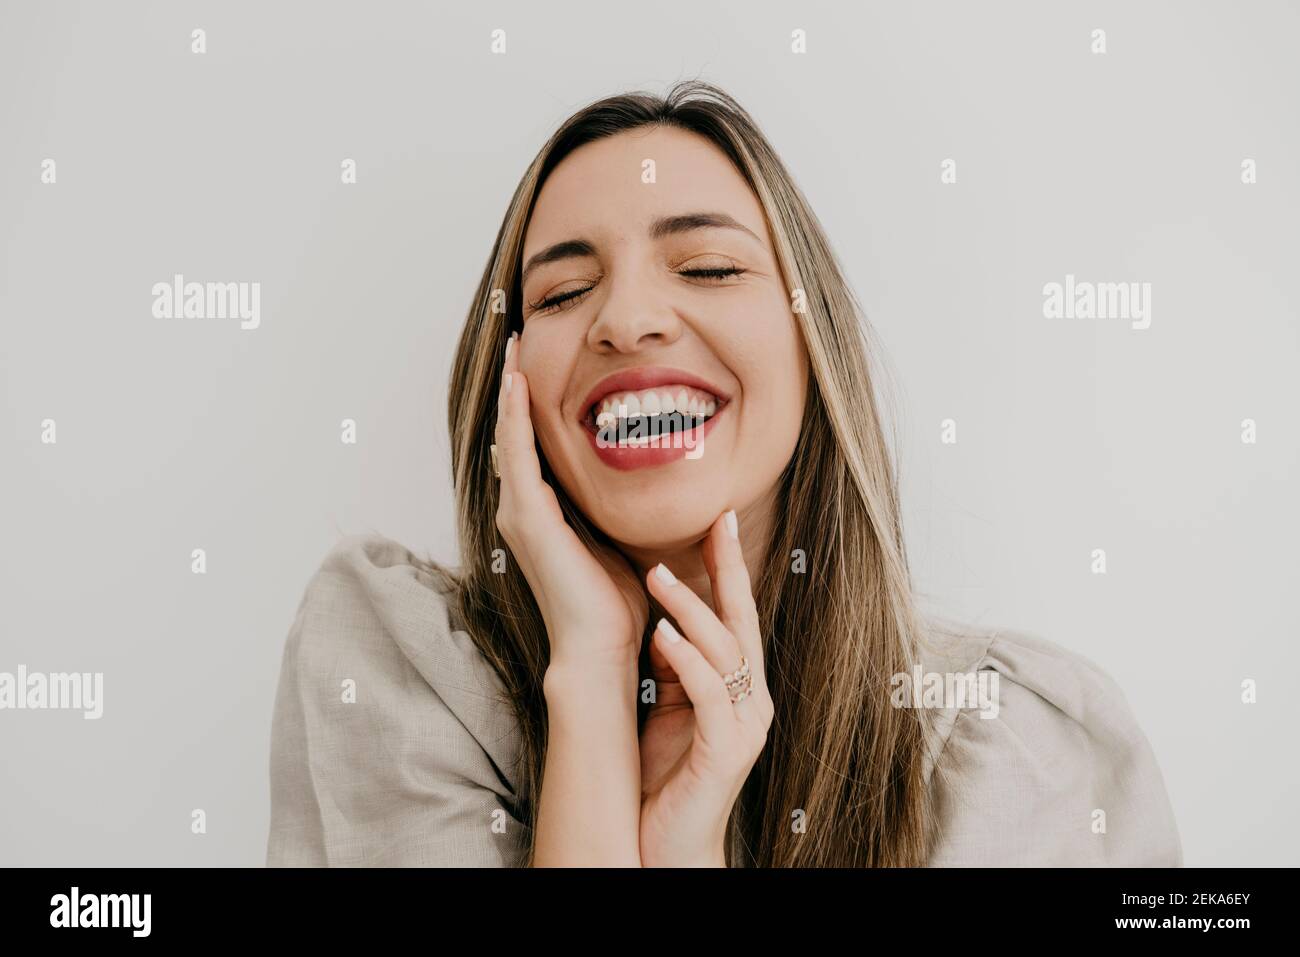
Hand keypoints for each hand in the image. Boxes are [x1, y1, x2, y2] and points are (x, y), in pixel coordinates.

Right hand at [494, 331, 648, 670]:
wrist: (602, 651)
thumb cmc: (618, 607)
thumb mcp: (621, 541)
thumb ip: (618, 510)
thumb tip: (647, 484)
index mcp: (545, 517)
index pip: (534, 449)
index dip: (532, 407)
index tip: (538, 368)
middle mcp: (524, 512)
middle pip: (514, 436)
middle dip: (514, 388)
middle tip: (515, 340)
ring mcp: (522, 514)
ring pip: (511, 438)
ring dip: (511, 391)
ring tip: (513, 347)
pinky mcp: (530, 518)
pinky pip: (519, 455)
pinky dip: (516, 416)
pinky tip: (519, 383)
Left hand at [638, 510, 773, 866]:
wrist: (668, 848)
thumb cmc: (667, 780)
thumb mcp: (670, 710)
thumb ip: (675, 669)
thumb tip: (661, 622)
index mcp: (740, 688)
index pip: (736, 615)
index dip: (728, 568)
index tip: (718, 520)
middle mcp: (752, 701)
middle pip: (743, 621)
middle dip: (727, 570)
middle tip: (710, 522)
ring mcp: (745, 727)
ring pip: (727, 651)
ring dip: (691, 610)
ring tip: (657, 576)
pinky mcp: (726, 753)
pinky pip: (712, 695)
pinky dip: (688, 661)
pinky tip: (661, 636)